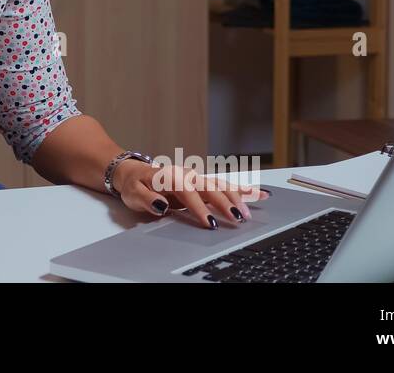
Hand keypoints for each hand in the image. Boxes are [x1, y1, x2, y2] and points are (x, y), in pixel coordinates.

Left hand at [114, 160, 269, 228]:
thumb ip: (146, 200)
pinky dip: (243, 189)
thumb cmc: (134, 184)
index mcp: (171, 177)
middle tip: (239, 219)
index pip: (189, 193)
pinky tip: (260, 193)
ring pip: (221, 186)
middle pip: (211, 188)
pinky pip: (225, 185)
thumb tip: (162, 205)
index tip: (211, 223)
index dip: (200, 208)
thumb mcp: (133, 193)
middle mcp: (188, 175)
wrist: (133, 172)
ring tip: (252, 210)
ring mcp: (197, 178)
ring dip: (238, 197)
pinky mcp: (202, 183)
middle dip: (226, 203)